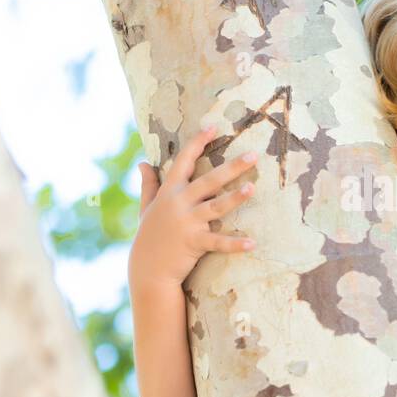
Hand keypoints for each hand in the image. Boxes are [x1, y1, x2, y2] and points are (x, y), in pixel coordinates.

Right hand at [128, 124, 258, 286]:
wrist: (147, 269)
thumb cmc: (150, 236)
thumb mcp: (146, 207)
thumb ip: (148, 184)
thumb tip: (142, 163)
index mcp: (169, 192)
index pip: (184, 160)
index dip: (198, 142)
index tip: (213, 126)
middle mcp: (178, 203)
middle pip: (208, 180)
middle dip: (232, 167)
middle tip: (254, 155)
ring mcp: (187, 223)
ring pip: (215, 207)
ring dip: (235, 198)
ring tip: (253, 188)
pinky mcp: (194, 243)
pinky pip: (218, 243)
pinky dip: (235, 244)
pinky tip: (252, 243)